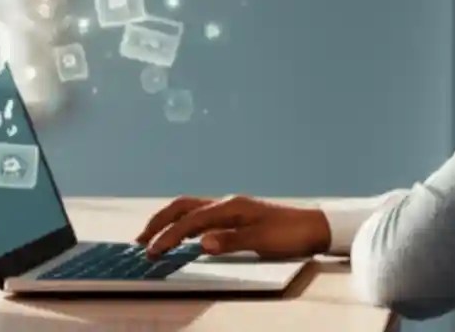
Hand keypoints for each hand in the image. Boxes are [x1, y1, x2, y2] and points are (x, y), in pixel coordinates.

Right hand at [135, 194, 331, 260]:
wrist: (314, 227)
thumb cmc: (289, 233)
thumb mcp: (261, 240)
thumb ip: (230, 240)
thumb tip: (200, 242)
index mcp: (230, 207)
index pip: (190, 221)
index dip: (168, 236)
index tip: (151, 251)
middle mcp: (227, 203)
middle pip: (184, 206)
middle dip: (159, 221)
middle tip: (140, 240)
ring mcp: (231, 208)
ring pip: (191, 209)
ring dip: (170, 221)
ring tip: (153, 238)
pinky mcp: (236, 216)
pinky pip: (202, 216)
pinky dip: (184, 224)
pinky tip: (182, 236)